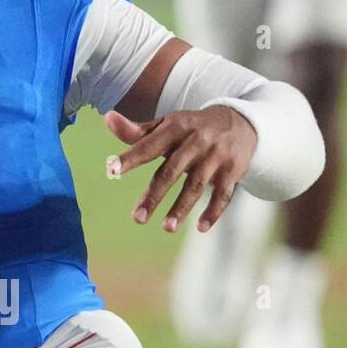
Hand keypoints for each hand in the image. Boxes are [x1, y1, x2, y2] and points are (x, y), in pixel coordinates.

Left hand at [104, 106, 257, 232]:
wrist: (240, 122)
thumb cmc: (192, 129)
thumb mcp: (167, 125)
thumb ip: (137, 131)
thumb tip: (107, 118)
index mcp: (175, 128)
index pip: (149, 145)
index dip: (130, 157)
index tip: (112, 169)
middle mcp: (196, 141)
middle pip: (171, 171)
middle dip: (154, 196)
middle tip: (137, 218)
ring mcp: (216, 156)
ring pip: (196, 185)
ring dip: (181, 208)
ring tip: (166, 229)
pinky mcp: (233, 170)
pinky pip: (224, 194)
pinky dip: (213, 211)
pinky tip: (201, 228)